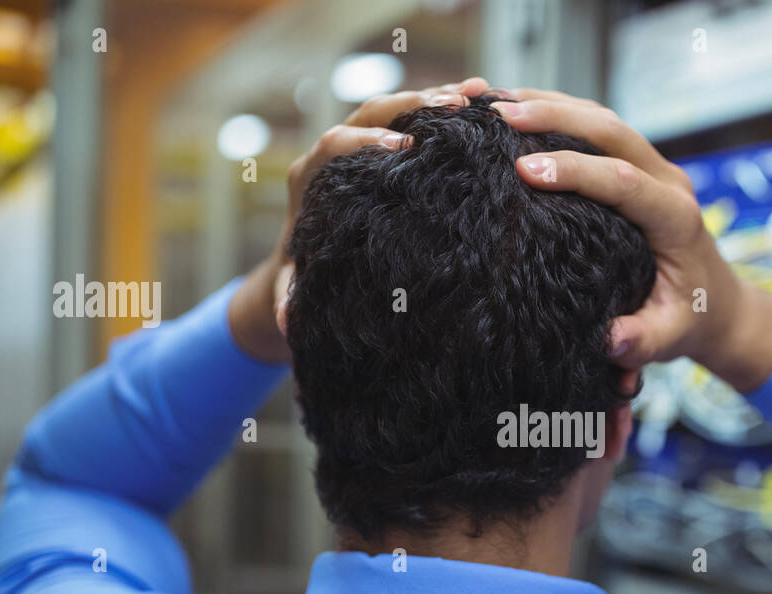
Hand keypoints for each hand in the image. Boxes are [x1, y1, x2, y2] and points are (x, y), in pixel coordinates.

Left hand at [228, 77, 490, 362]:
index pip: (334, 145)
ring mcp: (359, 139)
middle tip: (455, 104)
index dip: (367, 140)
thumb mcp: (296, 285)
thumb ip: (292, 298)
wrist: (300, 258)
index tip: (403, 146)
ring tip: (478, 94)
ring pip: (394, 106)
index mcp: (310, 177)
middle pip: (370, 112)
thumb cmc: (302, 270)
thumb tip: (288, 322)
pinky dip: (443, 105)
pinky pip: (412, 115)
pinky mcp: (382, 141)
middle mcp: (332, 151)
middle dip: (412, 105)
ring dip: (434, 96)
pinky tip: (482, 100)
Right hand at [493, 89, 771, 393]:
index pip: (624, 181)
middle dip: (555, 118)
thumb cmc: (690, 320)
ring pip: (603, 121)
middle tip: (500, 118)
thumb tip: (609, 341)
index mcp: (677, 218)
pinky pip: (598, 130)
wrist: (718, 304)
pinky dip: (558, 114)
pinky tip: (517, 111)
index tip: (524, 170)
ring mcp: (654, 169)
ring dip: (552, 106)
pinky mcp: (638, 167)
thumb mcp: (670, 338)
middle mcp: (668, 183)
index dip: (575, 171)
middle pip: (612, 132)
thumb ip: (643, 342)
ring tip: (496, 103)